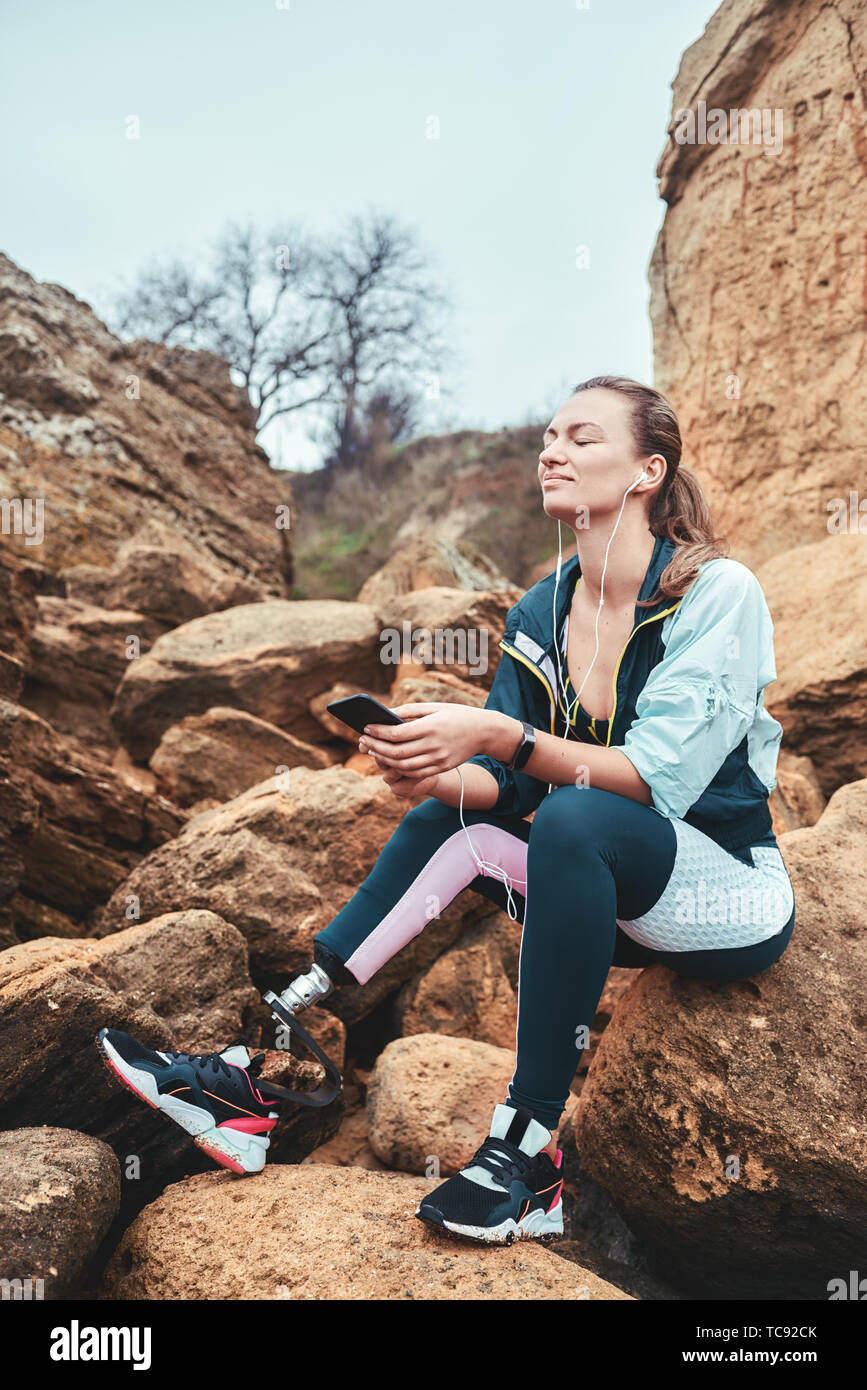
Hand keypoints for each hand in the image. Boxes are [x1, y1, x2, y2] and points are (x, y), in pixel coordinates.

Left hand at [357, 702, 500, 783]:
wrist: (484, 731)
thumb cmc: (456, 714)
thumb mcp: (434, 706)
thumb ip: (409, 710)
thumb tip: (385, 713)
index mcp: (430, 726)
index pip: (396, 733)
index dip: (378, 732)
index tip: (365, 727)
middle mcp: (434, 745)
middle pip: (396, 752)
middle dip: (376, 747)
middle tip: (363, 741)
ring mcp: (438, 759)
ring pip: (404, 766)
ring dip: (384, 760)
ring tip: (373, 751)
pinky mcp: (442, 767)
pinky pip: (416, 773)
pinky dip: (399, 769)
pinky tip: (390, 761)